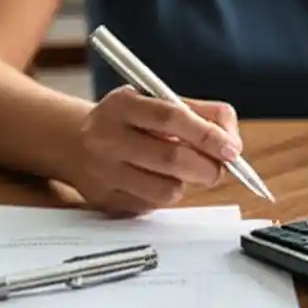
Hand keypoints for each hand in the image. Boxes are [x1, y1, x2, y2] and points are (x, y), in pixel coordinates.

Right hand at [71, 86, 243, 214]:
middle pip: (172, 159)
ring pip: (166, 190)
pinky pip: (152, 205)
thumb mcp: (157, 101)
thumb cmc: (129, 121)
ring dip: (186, 183)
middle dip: (208, 167)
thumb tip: (233, 144)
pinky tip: (155, 180)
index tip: (231, 149)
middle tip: (219, 168)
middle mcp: (107, 137)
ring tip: (180, 171)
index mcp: (122, 105)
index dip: (207, 135)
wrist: (74, 143)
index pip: (171, 117)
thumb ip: (201, 113)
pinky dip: (165, 194)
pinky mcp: (105, 201)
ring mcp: (103, 173)